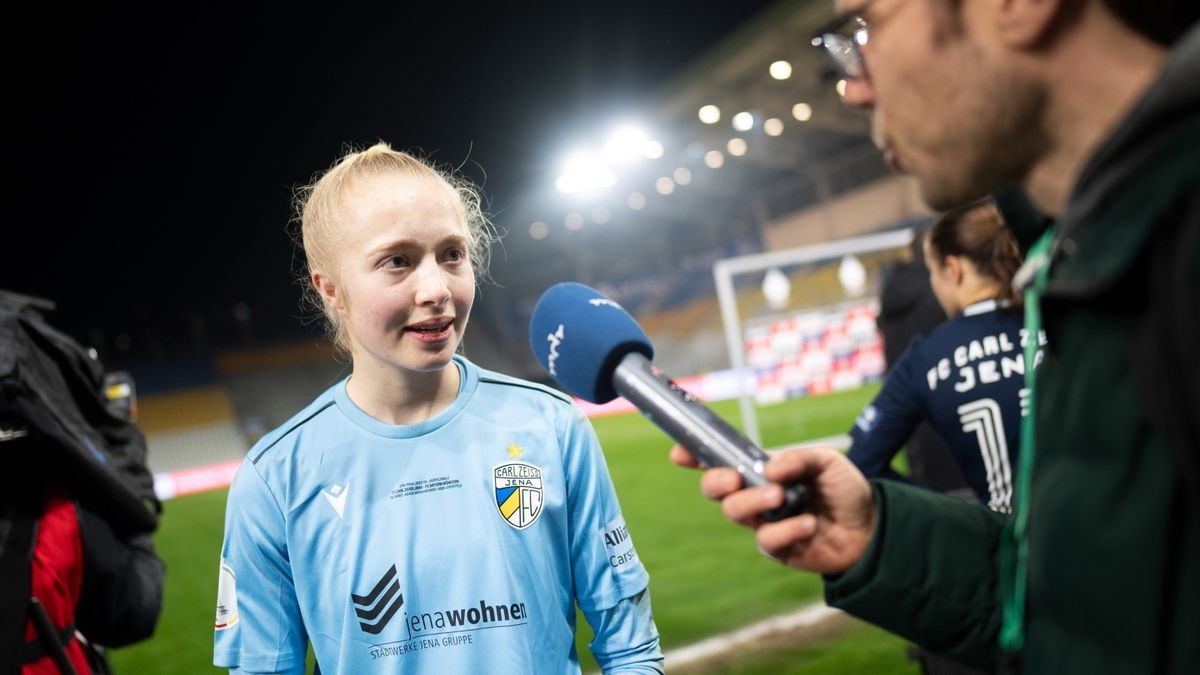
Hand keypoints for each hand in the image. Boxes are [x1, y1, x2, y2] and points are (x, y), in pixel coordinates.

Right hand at [669, 445, 876, 574]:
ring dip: (752, 501)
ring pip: (734, 512)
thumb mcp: (827, 461)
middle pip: (715, 489)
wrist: (870, 529)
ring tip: (780, 497)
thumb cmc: (844, 489)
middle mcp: (755, 495)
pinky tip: (808, 524)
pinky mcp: (776, 548)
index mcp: (761, 469)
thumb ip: (798, 458)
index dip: (695, 455)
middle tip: (734, 477)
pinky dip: (786, 529)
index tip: (679, 452)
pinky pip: (766, 539)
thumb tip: (770, 467)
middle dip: (715, 481)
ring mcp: (762, 522)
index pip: (721, 459)